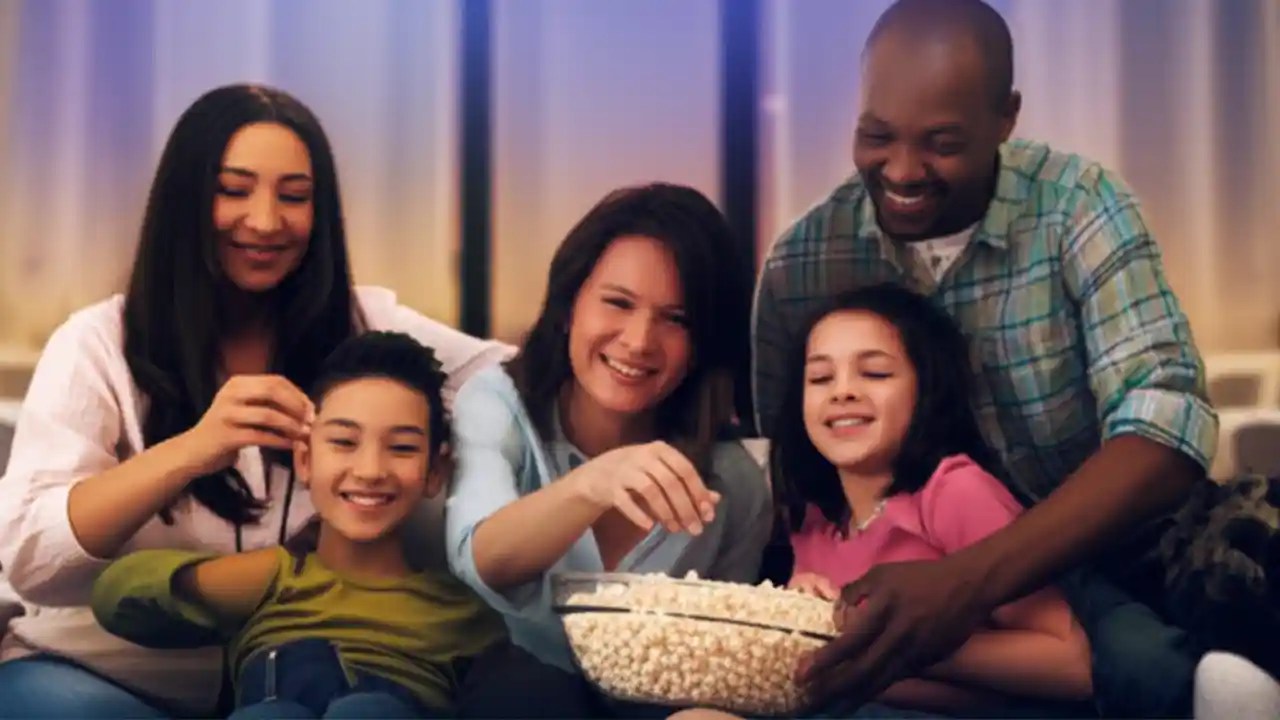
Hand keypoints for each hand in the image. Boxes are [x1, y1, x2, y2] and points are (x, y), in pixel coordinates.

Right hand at [177, 375, 314, 476]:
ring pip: (268, 415)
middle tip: (311, 421)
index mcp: (238, 383)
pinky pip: (260, 436)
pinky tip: (291, 446)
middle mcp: (230, 394)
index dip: (297, 394)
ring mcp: (226, 414)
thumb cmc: (225, 430)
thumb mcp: (244, 408)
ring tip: (305, 435)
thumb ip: (268, 403)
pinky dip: (280, 441)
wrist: (193, 451)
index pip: (275, 380)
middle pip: (272, 392)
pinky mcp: (226, 436)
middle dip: (296, 406)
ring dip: (291, 426)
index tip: (311, 408)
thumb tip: (307, 406)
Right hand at [568, 441, 719, 534]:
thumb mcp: (662, 474)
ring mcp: (625, 469)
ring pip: (651, 490)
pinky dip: (639, 514)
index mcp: (660, 450)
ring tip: (675, 530)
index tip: (708, 515)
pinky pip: (625, 501)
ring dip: (666, 512)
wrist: (596, 475)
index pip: (685, 470)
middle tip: (695, 529)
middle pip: (670, 482)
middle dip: (685, 508)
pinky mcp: (610, 485)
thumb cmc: (636, 474)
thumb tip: (715, 499)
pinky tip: (649, 527)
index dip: (699, 492)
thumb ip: (688, 485)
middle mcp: (643, 455)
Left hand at [796, 557, 991, 711]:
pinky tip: (859, 698)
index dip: (824, 662)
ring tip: (832, 710)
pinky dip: (875, 690)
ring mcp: (914, 652)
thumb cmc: (918, 577)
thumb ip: (853, 592)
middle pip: (861, 670)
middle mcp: (897, 635)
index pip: (848, 642)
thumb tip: (835, 618)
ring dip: (853, 698)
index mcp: (883, 609)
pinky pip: (895, 678)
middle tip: (808, 700)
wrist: (966, 586)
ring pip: (879, 682)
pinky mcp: (926, 661)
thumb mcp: (881, 573)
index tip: (801, 674)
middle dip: (832, 689)